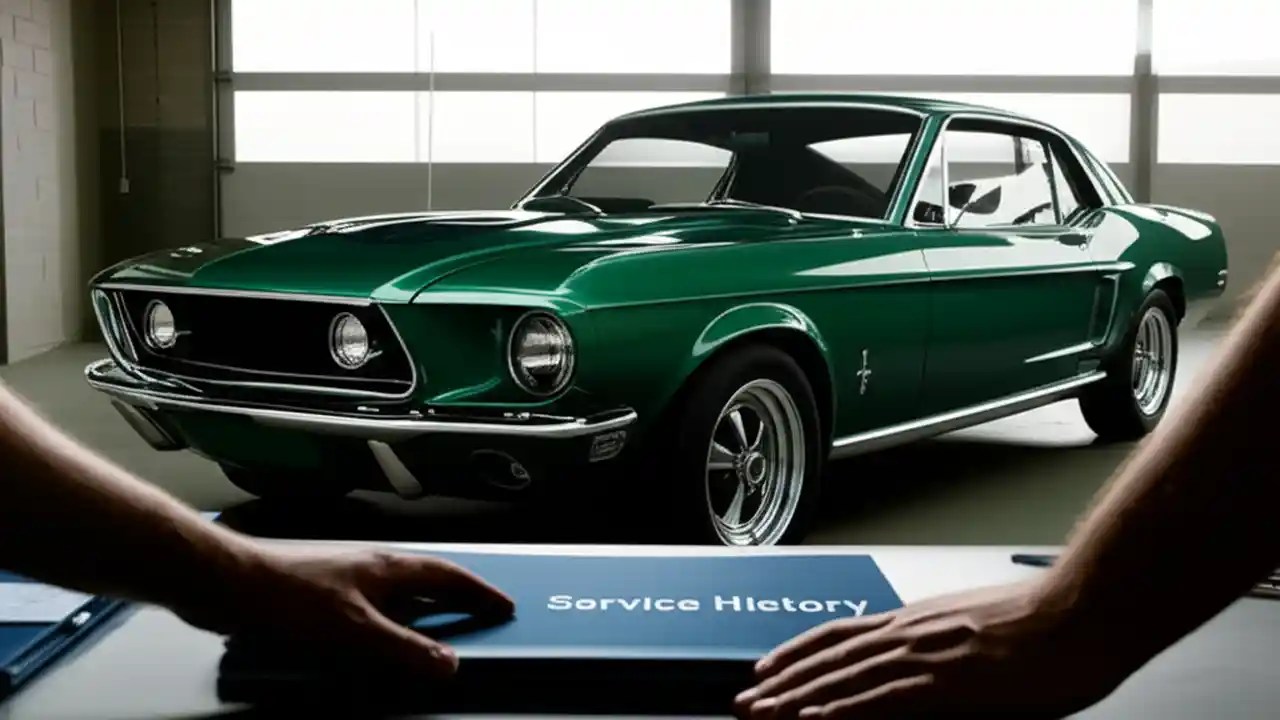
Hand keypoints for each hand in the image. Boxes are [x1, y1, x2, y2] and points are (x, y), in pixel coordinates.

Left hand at [172, 544, 514, 677]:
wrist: (228, 581)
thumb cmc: (285, 594)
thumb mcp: (355, 630)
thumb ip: (403, 647)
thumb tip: (446, 663)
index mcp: (388, 567)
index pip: (450, 576)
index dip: (479, 592)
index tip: (501, 606)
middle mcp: (372, 567)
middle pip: (429, 582)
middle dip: (458, 600)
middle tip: (479, 617)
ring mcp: (348, 578)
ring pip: (401, 594)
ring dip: (424, 612)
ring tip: (438, 634)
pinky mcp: (324, 593)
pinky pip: (374, 607)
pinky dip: (392, 623)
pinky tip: (380, 641)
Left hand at [734, 581, 1131, 718]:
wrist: (1083, 612)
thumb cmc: (1045, 621)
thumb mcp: (975, 624)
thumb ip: (938, 642)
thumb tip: (919, 661)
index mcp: (917, 619)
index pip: (840, 633)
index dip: (798, 651)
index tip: (768, 668)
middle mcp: (911, 632)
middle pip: (830, 658)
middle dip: (783, 682)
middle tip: (746, 701)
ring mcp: (926, 655)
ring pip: (845, 678)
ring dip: (798, 698)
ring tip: (763, 714)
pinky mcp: (947, 682)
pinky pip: (882, 699)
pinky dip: (843, 709)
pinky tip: (814, 719)